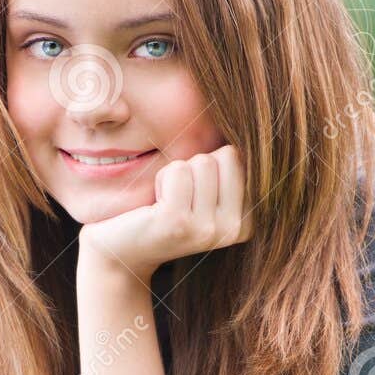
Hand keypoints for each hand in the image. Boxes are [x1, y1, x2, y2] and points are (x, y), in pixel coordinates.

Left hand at [78, 145, 252, 286]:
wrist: (123, 251)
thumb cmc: (163, 211)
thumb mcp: (205, 192)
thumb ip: (230, 168)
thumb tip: (251, 123)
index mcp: (247, 221)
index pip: (240, 157)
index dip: (210, 163)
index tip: (194, 194)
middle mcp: (234, 230)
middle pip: (228, 155)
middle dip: (196, 164)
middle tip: (178, 196)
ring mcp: (208, 230)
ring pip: (202, 161)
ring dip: (176, 172)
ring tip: (165, 201)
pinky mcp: (178, 224)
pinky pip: (178, 171)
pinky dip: (161, 178)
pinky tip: (154, 206)